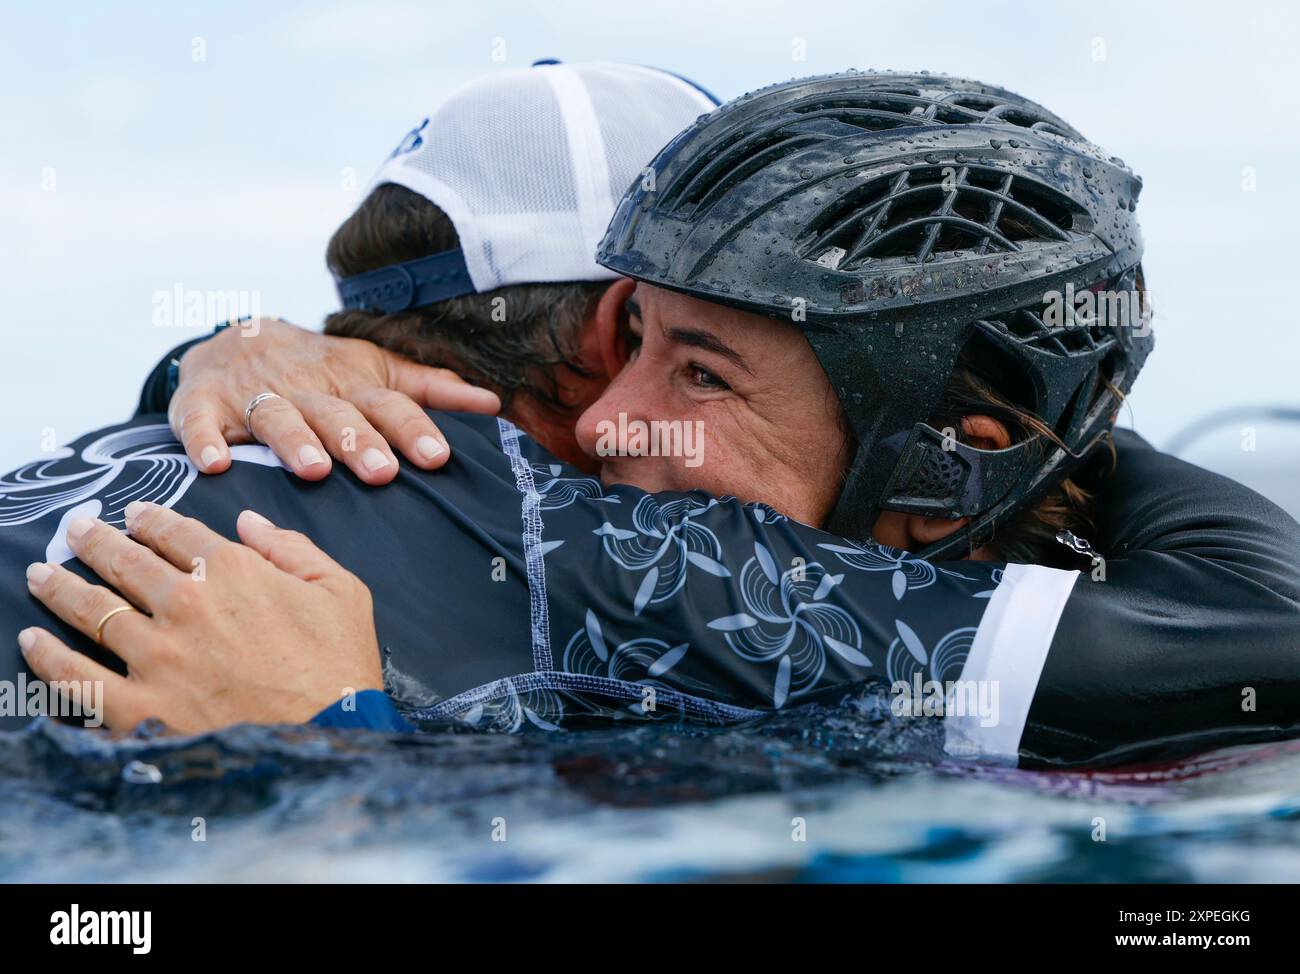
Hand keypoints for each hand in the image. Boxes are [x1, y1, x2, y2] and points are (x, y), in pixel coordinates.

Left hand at [19, 501, 383, 733]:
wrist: (331, 737)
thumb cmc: (341, 667)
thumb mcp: (342, 592)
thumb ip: (293, 549)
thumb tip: (249, 522)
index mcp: (236, 573)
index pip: (178, 533)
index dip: (152, 518)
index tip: (135, 514)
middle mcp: (187, 606)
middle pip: (126, 562)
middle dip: (96, 541)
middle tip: (76, 530)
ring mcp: (157, 657)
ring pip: (92, 609)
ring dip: (60, 586)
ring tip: (41, 572)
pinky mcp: (138, 708)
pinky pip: (76, 678)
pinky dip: (47, 657)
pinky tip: (31, 640)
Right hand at [169, 317, 500, 483]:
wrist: (238, 335)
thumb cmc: (323, 368)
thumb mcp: (378, 371)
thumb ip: (432, 390)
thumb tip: (493, 403)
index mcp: (352, 385)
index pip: (389, 405)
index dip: (413, 429)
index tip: (437, 457)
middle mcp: (307, 389)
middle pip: (336, 414)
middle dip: (358, 441)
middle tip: (380, 471)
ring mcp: (255, 394)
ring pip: (277, 417)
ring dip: (295, 441)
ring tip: (313, 468)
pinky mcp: (203, 402)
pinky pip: (200, 420)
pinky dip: (204, 438)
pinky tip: (215, 464)